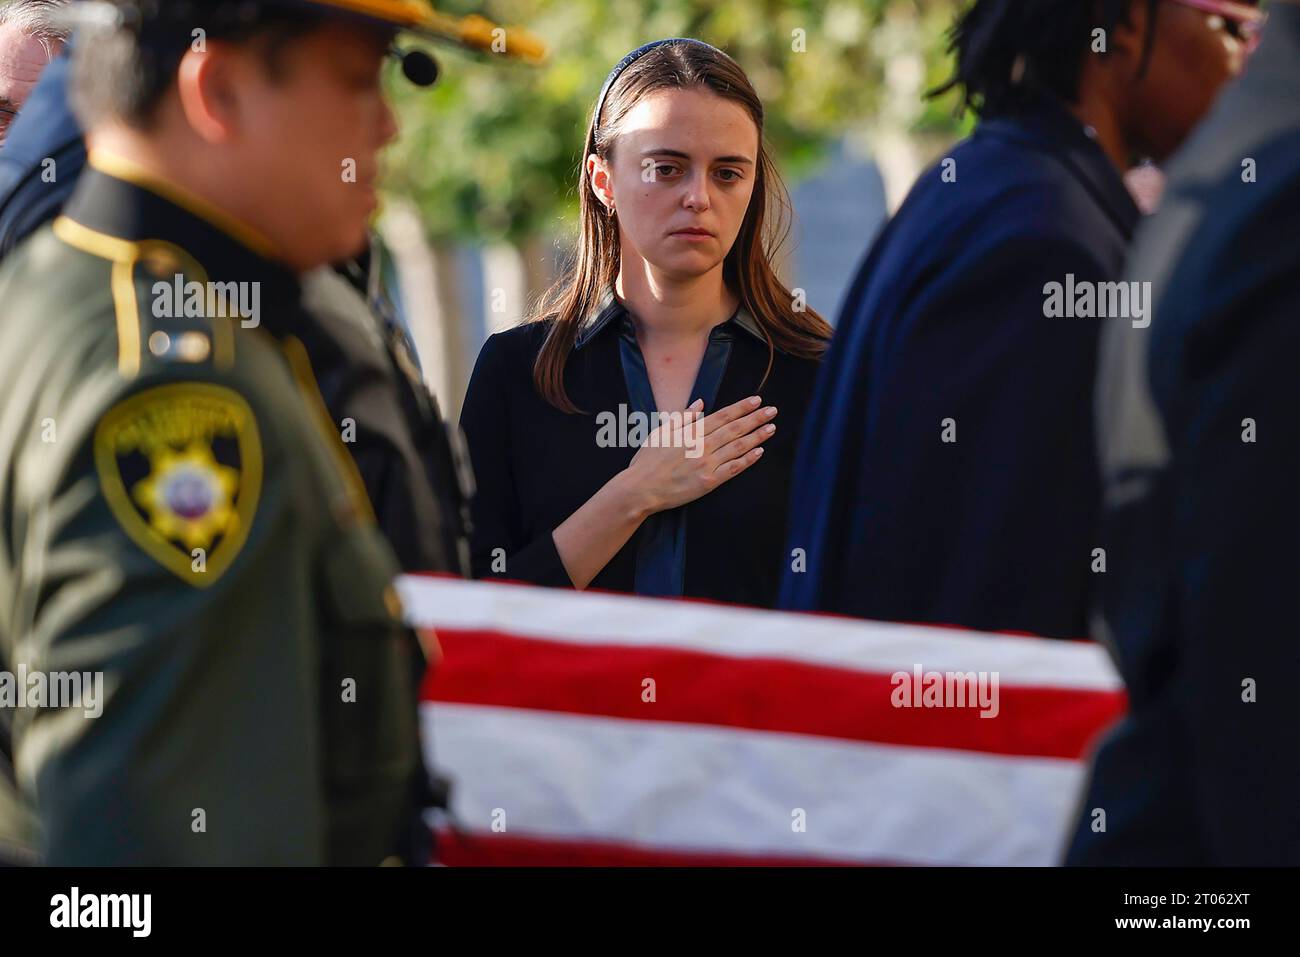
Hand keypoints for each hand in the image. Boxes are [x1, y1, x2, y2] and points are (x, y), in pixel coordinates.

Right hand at [621, 395, 777, 515]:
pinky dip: (747, 459)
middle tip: (772, 411)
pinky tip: (759, 451)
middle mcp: (701, 446)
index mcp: (690, 432)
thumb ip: (682, 417)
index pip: (722, 416)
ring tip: (771, 428)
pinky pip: (733, 469)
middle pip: (734, 429)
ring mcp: (706, 464)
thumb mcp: (660, 432)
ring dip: (756, 436)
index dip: (741, 407)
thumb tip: (700, 402)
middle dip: (755, 418)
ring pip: (737, 447)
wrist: (640, 489)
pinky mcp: (709, 482)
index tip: (756, 400)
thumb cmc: (646, 462)